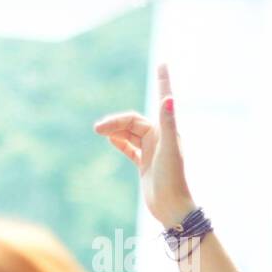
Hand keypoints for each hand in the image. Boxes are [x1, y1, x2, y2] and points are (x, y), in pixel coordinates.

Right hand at [94, 64, 195, 229]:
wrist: (172, 208)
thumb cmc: (173, 179)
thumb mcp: (170, 149)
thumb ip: (168, 122)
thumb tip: (169, 98)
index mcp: (169, 132)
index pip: (164, 99)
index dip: (162, 81)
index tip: (163, 63)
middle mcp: (162, 139)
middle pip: (134, 122)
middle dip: (116, 122)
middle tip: (98, 129)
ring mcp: (153, 152)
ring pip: (129, 133)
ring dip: (114, 130)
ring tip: (100, 132)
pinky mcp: (145, 165)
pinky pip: (129, 148)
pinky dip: (119, 141)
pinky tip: (109, 139)